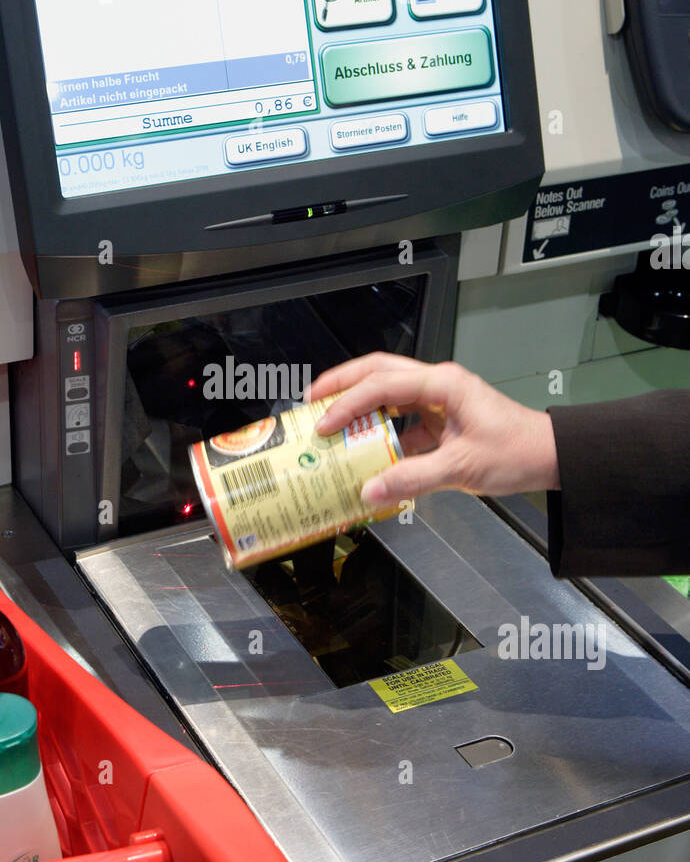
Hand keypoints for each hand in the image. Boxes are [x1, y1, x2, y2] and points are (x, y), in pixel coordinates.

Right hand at [305, 354, 559, 506]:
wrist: (550, 456)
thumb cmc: (517, 451)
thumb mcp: (461, 468)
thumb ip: (411, 478)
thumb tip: (369, 490)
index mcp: (442, 384)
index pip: (381, 385)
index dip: (347, 403)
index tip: (323, 424)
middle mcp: (438, 384)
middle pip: (377, 371)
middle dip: (341, 384)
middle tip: (310, 402)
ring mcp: (439, 399)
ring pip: (387, 391)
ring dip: (357, 404)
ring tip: (328, 421)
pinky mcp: (441, 418)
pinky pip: (401, 418)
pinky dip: (379, 430)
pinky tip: (364, 450)